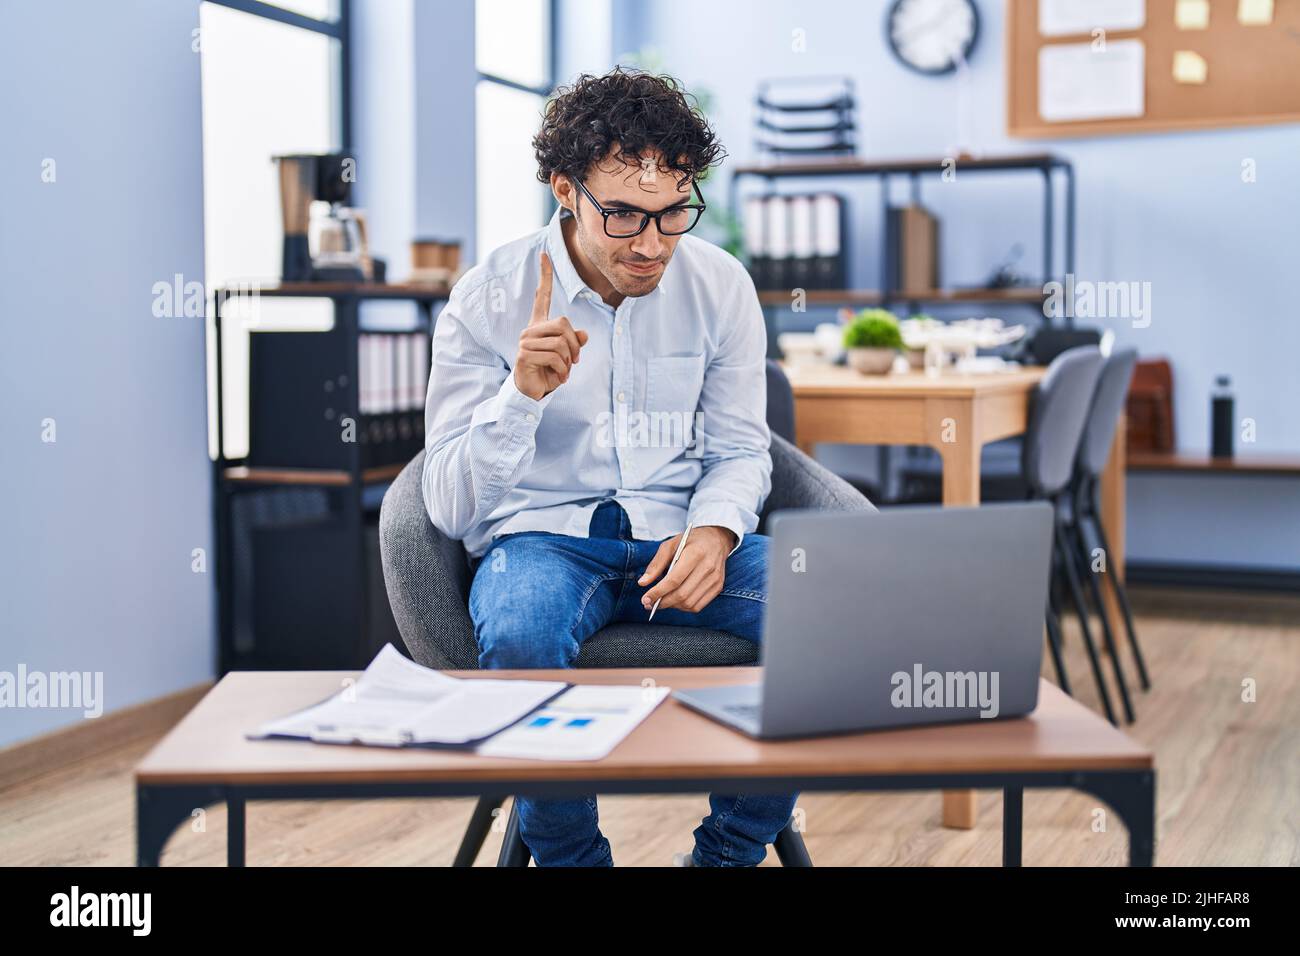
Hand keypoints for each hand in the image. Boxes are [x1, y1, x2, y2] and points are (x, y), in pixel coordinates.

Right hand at [514, 251, 588, 400]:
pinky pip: (554, 356)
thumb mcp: (566, 356)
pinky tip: (558, 377)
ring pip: (561, 342)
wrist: (533, 391)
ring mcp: (525, 341)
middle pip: (563, 323)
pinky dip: (563, 370)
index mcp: (540, 325)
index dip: (544, 275)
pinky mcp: (524, 354)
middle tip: (574, 361)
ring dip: (568, 361)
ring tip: (563, 371)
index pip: (542, 296)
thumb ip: (575, 342)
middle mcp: (530, 329)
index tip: (544, 254)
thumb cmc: (549, 371)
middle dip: (574, 344)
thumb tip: (583, 335)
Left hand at [638, 526, 736, 614]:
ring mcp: (715, 579)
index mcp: (695, 553)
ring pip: (689, 603)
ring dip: (672, 606)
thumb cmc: (690, 541)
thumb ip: (656, 564)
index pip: (674, 580)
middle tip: (648, 603)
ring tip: (661, 601)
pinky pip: (698, 606)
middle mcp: (708, 567)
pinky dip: (683, 607)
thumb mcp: (670, 545)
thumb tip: (642, 583)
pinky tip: (675, 601)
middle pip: (682, 594)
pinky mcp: (718, 587)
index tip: (645, 599)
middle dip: (662, 602)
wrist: (716, 539)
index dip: (658, 592)